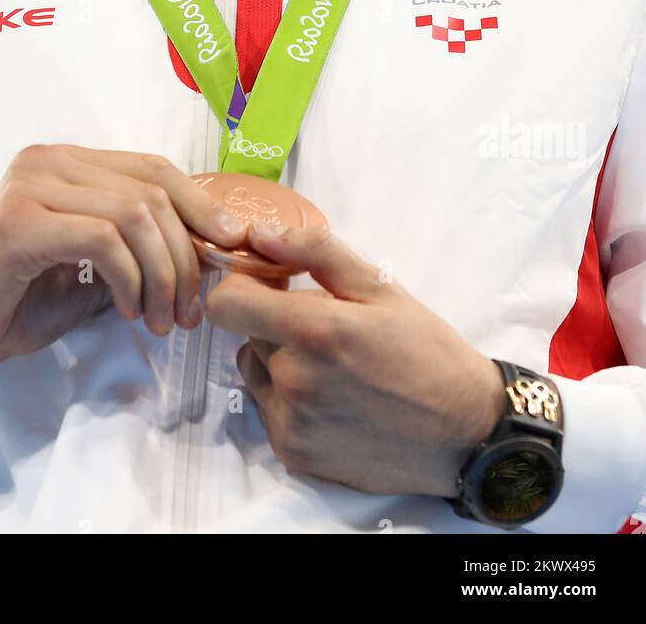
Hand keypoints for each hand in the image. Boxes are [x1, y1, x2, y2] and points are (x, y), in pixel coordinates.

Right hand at [0, 145, 248, 390]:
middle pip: (152, 191)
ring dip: (162, 274)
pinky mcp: (17, 222)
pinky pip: (103, 239)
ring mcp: (30, 185)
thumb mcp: (90, 268)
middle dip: (185, 254)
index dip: (201, 206)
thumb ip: (135, 247)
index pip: (154, 168)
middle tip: (188, 311)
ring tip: (159, 320)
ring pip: (134, 214)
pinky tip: (128, 311)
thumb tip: (206, 249)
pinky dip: (130, 279)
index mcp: (67, 162)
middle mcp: (48, 160)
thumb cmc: (14, 301)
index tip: (230, 247)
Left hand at [204, 224, 507, 498]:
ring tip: (331, 367)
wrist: (463, 432)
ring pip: (256, 372)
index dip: (243, 285)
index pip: (226, 303)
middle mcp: (294, 381)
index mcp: (314, 332)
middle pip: (247, 334)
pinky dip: (290, 400)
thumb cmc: (425, 351)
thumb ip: (314, 252)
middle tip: (325, 329)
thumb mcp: (380, 287)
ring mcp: (291, 423)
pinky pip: (268, 410)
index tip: (272, 284)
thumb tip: (259, 234)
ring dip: (279, 362)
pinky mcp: (294, 454)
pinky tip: (334, 400)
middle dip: (275, 323)